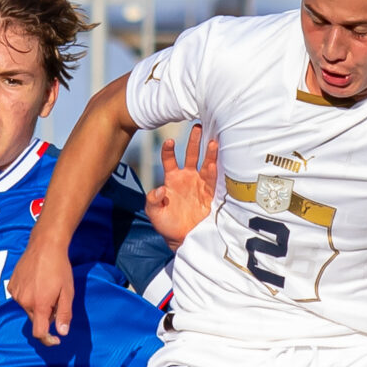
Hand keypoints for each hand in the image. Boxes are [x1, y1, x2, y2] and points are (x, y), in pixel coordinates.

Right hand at [6, 246, 75, 346]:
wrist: (44, 245)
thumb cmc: (59, 268)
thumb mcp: (68, 292)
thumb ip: (64, 314)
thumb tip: (62, 333)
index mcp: (39, 305)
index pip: (39, 332)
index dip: (48, 339)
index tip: (56, 339)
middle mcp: (24, 301)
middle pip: (35, 319)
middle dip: (46, 315)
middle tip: (56, 298)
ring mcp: (15, 293)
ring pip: (28, 308)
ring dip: (37, 304)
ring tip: (45, 286)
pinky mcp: (11, 285)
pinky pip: (20, 297)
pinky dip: (28, 295)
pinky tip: (35, 281)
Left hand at [145, 124, 220, 247]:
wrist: (184, 239)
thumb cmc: (167, 225)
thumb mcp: (154, 213)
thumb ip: (152, 201)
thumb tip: (159, 190)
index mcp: (172, 179)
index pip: (170, 159)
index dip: (169, 150)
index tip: (169, 142)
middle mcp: (188, 177)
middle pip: (191, 155)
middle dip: (194, 141)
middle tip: (197, 127)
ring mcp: (200, 184)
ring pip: (205, 164)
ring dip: (209, 153)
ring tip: (212, 141)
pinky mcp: (210, 193)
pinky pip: (213, 180)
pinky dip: (213, 171)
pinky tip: (213, 163)